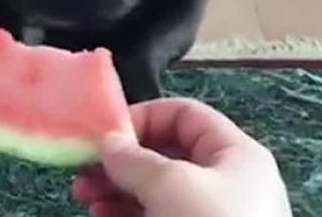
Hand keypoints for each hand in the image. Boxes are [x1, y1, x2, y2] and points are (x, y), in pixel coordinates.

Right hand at [72, 98, 290, 216]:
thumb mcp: (171, 184)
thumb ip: (135, 159)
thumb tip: (110, 143)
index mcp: (236, 154)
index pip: (186, 116)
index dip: (144, 117)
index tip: (106, 135)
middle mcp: (226, 182)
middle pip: (166, 154)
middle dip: (121, 160)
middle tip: (85, 170)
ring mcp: (211, 214)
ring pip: (157, 190)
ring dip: (117, 189)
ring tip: (84, 196)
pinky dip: (127, 213)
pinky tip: (101, 215)